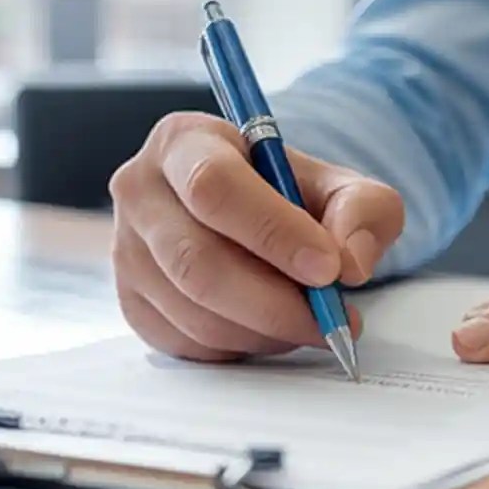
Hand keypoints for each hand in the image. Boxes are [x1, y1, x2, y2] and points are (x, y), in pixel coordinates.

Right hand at [109, 112, 404, 361]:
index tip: (327, 268)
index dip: (272, 232)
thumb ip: (362, 210)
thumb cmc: (288, 195)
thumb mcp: (339, 185)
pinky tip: (271, 328)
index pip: (213, 186)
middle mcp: (140, 191)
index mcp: (183, 141)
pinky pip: (185, 342)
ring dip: (264, 330)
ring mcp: (127, 251)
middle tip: (330, 319)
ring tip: (308, 322)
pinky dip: (241, 347)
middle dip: (274, 302)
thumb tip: (349, 263)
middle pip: (195, 261)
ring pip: (193, 310)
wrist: (252, 217)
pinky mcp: (131, 302)